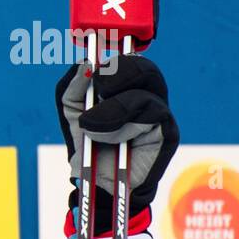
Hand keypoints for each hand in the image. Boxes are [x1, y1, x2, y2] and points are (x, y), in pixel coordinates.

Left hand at [56, 54, 179, 233]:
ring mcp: (160, 114)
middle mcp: (148, 97)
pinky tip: (100, 134)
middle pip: (144, 69)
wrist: (98, 184)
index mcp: (128, 88)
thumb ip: (73, 87)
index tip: (92, 60)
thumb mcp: (71, 113)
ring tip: (88, 125)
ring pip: (144, 93)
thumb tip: (85, 63)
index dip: (116, 55)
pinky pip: (149, 115)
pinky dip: (119, 123)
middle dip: (117, 72)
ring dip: (110, 107)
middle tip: (95, 86)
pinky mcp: (167, 133)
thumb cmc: (88, 146)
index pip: (131, 60)